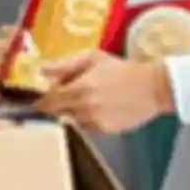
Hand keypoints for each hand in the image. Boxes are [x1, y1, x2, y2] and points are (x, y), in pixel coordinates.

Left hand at [34, 50, 173, 133]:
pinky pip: (87, 127)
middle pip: (58, 112)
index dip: (42, 101)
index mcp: (79, 88)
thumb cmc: (120, 69)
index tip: (37, 100)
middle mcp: (85, 108)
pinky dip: (86, 119)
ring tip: (85, 98)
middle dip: (56, 105)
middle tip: (62, 96)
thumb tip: (41, 70)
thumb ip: (64, 65)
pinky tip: (98, 107)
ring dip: (72, 112)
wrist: (152, 87)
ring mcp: (96, 121)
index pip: (50, 101)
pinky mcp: (107, 131)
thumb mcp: (91, 58)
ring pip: (72, 120)